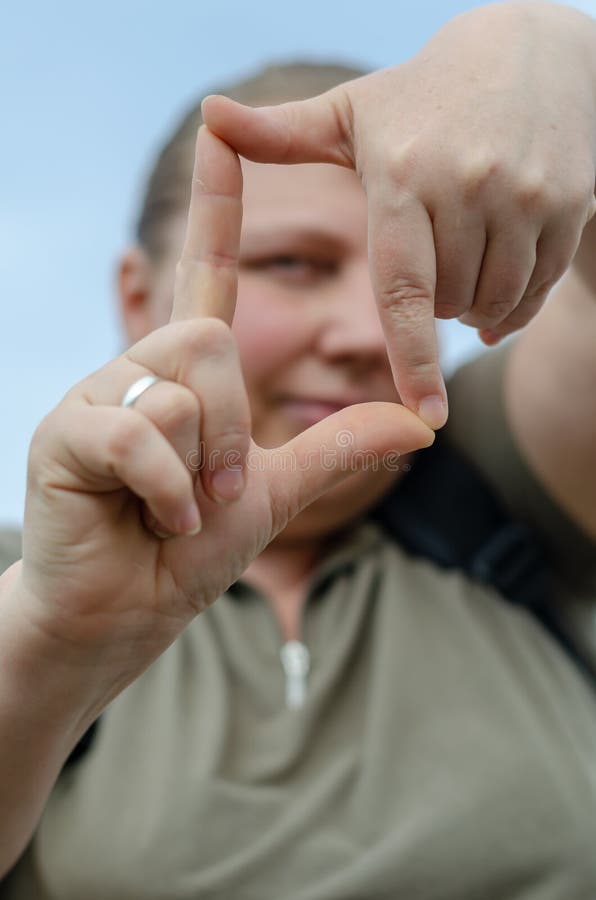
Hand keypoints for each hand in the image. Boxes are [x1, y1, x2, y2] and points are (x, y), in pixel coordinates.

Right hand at [13, 128, 433, 690]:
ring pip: (179, 389)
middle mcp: (140, 367)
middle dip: (233, 428)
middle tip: (221, 487)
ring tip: (179, 509)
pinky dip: (167, 490)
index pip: (206, 268)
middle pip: (210, 341)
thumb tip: (423, 422)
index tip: (222, 128)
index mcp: (188, 374)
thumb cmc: (189, 550)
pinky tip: (153, 518)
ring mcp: (97, 394)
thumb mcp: (276, 491)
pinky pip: (139, 433)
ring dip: (202, 469)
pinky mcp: (65, 430)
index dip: (219, 201)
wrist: (128, 613)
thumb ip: (338, 447)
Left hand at [202, 1, 595, 429]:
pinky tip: (502, 278)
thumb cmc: (422, 95)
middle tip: (433, 269)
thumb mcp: (351, 112)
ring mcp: (525, 196)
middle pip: (448, 304)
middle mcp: (467, 185)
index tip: (426, 417)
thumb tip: (209, 116)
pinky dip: (516, 303)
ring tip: (463, 269)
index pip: (402, 290)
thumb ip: (280, 135)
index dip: (412, 361)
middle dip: (436, 309)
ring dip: (475, 308)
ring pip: (495, 303)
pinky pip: (538, 290)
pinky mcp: (568, 205)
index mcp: (403, 175)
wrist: (530, 56)